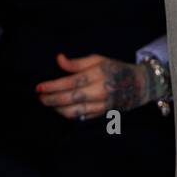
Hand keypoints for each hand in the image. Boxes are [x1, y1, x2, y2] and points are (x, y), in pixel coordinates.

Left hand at [35, 52, 155, 119]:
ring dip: (56, 108)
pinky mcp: (100, 114)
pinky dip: (66, 114)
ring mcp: (101, 104)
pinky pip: (79, 117)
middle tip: (39, 97)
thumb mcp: (99, 59)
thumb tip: (59, 59)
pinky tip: (59, 109)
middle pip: (71, 98)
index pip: (72, 81)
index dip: (53, 85)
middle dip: (51, 99)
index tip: (39, 87)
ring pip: (74, 111)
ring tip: (47, 102)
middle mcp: (101, 90)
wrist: (137, 85)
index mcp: (100, 73)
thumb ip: (77, 62)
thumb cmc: (114, 69)